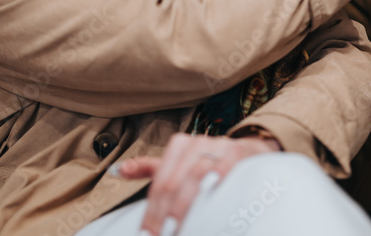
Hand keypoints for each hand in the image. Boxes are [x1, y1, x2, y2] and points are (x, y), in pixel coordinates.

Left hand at [112, 132, 280, 235]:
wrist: (252, 148)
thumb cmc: (211, 161)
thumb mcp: (179, 164)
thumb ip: (150, 168)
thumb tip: (117, 171)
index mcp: (179, 146)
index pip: (159, 183)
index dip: (151, 211)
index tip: (146, 234)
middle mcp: (196, 143)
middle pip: (173, 182)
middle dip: (164, 214)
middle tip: (159, 235)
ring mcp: (217, 145)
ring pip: (194, 176)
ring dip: (183, 205)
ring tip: (175, 227)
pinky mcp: (238, 151)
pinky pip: (224, 165)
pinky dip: (216, 178)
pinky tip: (210, 193)